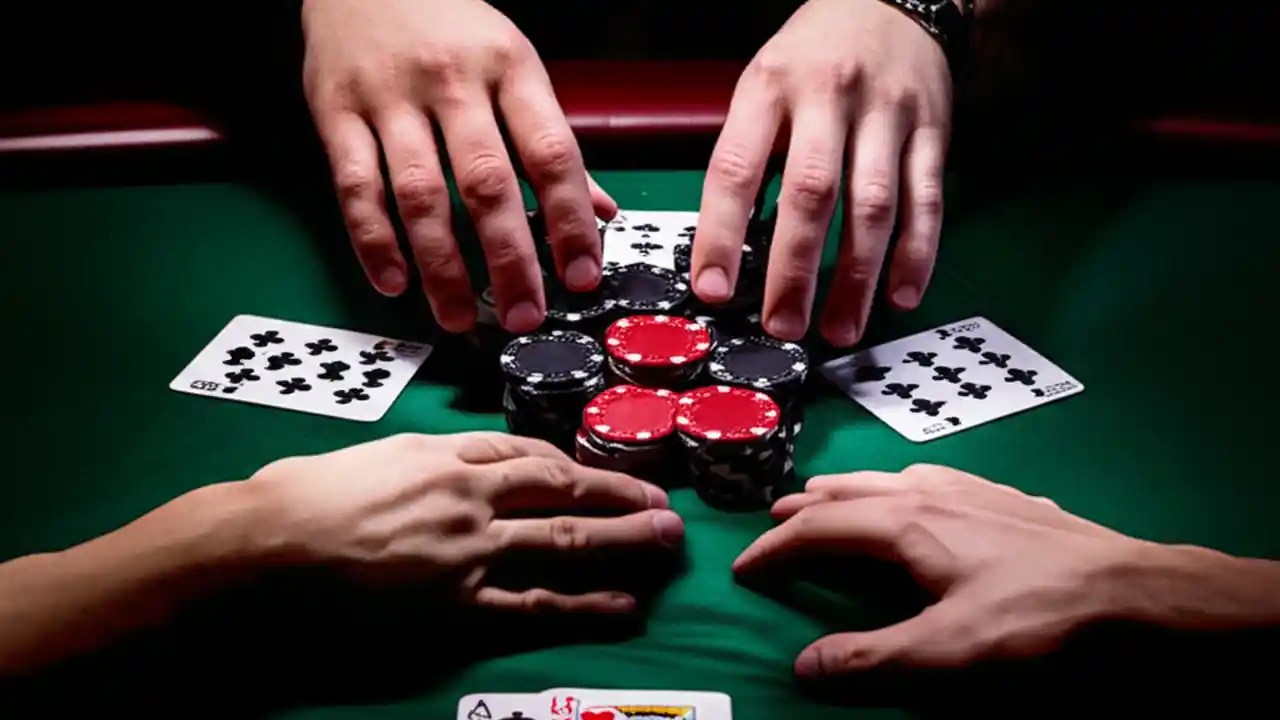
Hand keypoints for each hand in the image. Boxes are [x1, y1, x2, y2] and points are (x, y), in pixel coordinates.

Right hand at [247, 432, 681, 613]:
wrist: (262, 549)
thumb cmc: (296, 497)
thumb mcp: (366, 454)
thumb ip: (417, 457)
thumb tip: (437, 463)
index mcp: (442, 452)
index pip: (523, 452)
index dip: (572, 463)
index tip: (599, 470)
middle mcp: (467, 494)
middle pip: (561, 488)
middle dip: (618, 493)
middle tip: (664, 501)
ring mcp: (468, 549)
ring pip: (563, 539)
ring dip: (623, 539)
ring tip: (666, 540)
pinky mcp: (457, 604)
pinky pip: (534, 606)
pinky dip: (583, 606)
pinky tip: (623, 607)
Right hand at [302, 0, 616, 333]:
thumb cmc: (451, 28)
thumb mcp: (513, 66)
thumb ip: (549, 142)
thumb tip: (601, 211)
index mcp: (510, 69)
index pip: (551, 153)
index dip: (569, 220)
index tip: (582, 276)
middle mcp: (453, 82)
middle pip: (486, 183)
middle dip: (509, 260)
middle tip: (523, 316)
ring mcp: (391, 97)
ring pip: (420, 194)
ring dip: (441, 266)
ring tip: (458, 317)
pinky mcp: (336, 111)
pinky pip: (355, 187)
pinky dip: (373, 241)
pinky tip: (395, 282)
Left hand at [693, 0, 951, 345]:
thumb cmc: (811, 59)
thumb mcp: (762, 87)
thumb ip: (749, 157)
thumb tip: (725, 250)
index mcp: (770, 88)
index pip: (737, 168)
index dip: (720, 234)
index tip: (713, 290)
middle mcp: (829, 97)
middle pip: (812, 192)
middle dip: (796, 268)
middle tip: (782, 326)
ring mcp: (887, 114)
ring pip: (874, 205)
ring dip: (857, 277)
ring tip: (839, 329)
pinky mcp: (932, 131)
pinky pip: (927, 200)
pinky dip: (916, 254)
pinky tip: (900, 295)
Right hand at [733, 464, 1152, 678]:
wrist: (1133, 592)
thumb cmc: (1037, 620)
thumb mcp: (948, 652)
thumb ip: (872, 658)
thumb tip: (801, 665)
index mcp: (906, 525)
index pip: (819, 529)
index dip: (775, 548)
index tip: (743, 566)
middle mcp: (931, 494)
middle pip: (850, 490)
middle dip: (806, 507)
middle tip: (775, 520)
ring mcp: (973, 489)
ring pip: (891, 477)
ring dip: (850, 490)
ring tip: (832, 498)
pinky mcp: (1006, 497)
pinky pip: (932, 478)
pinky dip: (899, 486)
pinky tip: (921, 496)